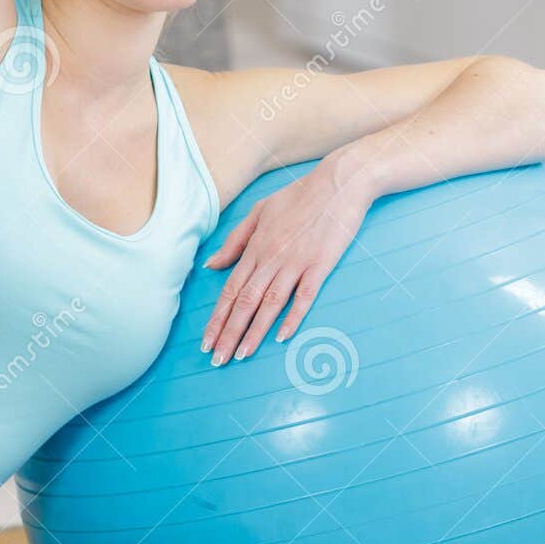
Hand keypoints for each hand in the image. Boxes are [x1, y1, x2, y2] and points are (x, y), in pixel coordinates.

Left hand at [200, 164, 369, 363]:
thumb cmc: (298, 196)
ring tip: (241, 355)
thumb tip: (212, 264)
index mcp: (256, 246)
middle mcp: (272, 257)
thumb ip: (235, 240)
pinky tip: (281, 337)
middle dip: (229, 333)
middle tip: (217, 359)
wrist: (338, 183)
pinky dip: (292, 317)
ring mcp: (296, 262)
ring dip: (254, 332)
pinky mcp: (320, 265)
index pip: (231, 289)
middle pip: (245, 302)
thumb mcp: (259, 211)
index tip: (206, 341)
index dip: (217, 317)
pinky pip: (304, 296)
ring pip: (270, 303)